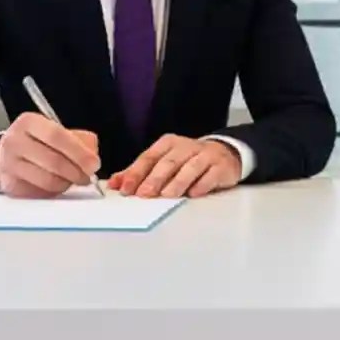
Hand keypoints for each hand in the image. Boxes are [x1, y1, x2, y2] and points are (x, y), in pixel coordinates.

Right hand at [0, 113, 99, 198]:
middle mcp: (14, 142)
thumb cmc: (39, 142)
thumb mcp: (57, 131)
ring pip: (48, 180)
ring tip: (72, 180)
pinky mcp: (10, 186)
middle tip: (88, 177)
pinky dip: (55, 191)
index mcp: (28, 122)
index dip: (78, 152)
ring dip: (67, 183)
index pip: (56, 135)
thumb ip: (79, 140)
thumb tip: (92, 155)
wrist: (8, 156)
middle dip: (76, 172)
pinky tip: (57, 184)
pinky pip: (40, 193)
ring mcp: (9, 165)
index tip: (94, 164)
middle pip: (53, 160)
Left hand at [109, 134, 240, 198]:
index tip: (125, 189)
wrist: (225, 154)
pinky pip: (209, 176)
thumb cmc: (188, 161)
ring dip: (177, 182)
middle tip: (143, 194)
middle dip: (154, 179)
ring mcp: (204, 156)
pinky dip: (201, 185)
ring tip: (166, 196)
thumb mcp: (163, 162)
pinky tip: (193, 194)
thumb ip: (139, 172)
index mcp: (168, 144)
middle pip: (167, 163)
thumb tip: (114, 184)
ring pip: (189, 168)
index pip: (148, 157)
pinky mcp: (220, 167)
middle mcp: (186, 147)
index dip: (135, 173)